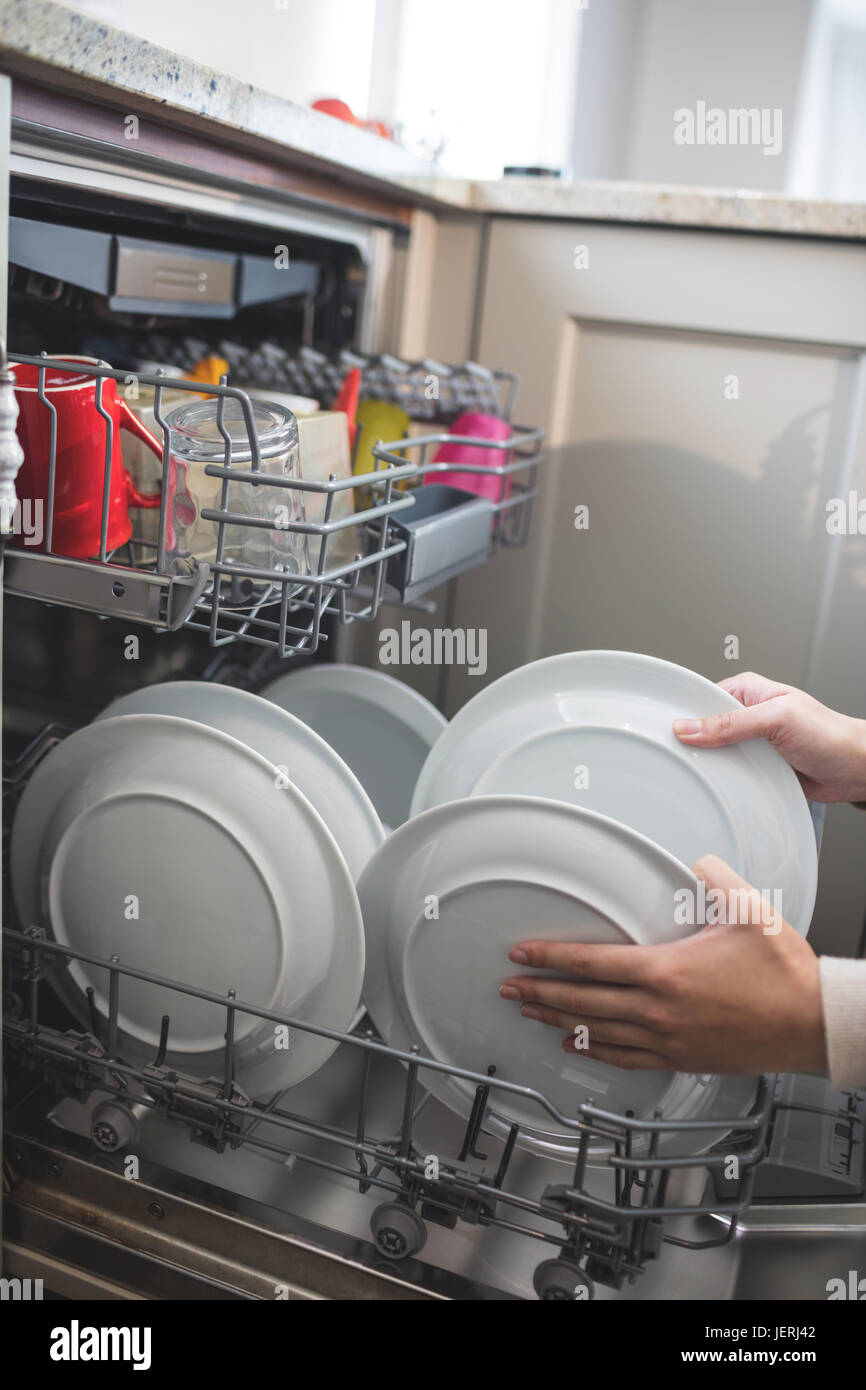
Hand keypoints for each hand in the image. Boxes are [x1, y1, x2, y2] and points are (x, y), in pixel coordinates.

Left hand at [500, 854, 825, 1074]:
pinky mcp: (681, 1058)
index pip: (592, 963)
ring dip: (559, 1022)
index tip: (522, 955)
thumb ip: (718, 879)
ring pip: (598, 1032)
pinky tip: (578, 1046)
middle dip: (540, 993)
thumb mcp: (750, 912)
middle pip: (583, 1002)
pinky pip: (627, 1058)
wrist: (812, 1023)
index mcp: (667, 971)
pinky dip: (596, 1051)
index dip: (551, 958)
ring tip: (530, 1014)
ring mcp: (668, 1039)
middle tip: (509, 987)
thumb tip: (699, 860)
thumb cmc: (785, 974)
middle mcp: (660, 1010)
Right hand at [672, 671, 865, 803]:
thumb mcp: (776, 720)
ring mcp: (749, 743)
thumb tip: (689, 726)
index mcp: (746, 691)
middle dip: (693, 743)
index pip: (702, 698)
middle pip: (703, 728)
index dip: (684, 715)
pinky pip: (729, 774)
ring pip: (713, 754)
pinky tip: (717, 785)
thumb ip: (731, 723)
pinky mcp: (755, 767)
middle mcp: (745, 715)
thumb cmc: (829, 735)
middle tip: (679, 757)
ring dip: (710, 765)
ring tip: (698, 774)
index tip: (667, 732)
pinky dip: (723, 781)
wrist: (854, 769)